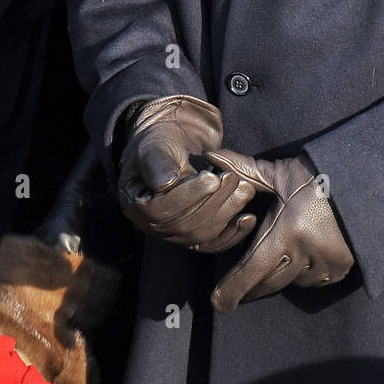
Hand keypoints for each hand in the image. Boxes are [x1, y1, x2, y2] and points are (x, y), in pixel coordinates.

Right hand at [117, 96, 256, 250]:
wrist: (178, 143)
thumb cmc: (163, 140)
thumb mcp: (155, 144)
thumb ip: (158, 162)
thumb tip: (165, 183)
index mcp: (135, 203)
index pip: (158, 210)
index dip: (186, 196)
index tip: (211, 177)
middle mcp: (152, 225)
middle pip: (182, 226)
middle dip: (212, 202)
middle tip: (233, 178)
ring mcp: (174, 234)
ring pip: (201, 235)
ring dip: (226, 212)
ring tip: (245, 187)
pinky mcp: (195, 235)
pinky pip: (214, 244)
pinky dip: (233, 235)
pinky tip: (248, 218)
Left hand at [205, 150, 354, 313]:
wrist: (366, 180)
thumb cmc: (317, 175)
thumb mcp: (279, 174)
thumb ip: (244, 170)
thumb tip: (211, 156)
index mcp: (287, 230)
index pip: (251, 270)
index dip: (231, 290)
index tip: (218, 303)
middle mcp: (306, 252)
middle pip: (268, 283)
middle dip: (251, 286)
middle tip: (238, 288)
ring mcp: (326, 263)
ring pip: (291, 283)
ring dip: (280, 276)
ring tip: (279, 258)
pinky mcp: (341, 268)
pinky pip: (313, 282)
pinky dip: (302, 275)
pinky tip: (302, 258)